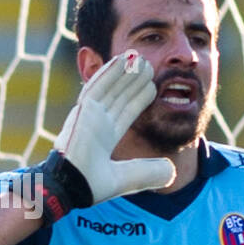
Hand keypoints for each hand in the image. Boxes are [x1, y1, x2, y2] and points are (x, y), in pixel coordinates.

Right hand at [28, 50, 175, 222]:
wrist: (71, 187)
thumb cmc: (90, 184)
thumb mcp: (127, 178)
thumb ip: (148, 173)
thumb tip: (172, 171)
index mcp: (103, 137)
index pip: (125, 112)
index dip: (138, 99)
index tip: (152, 87)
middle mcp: (96, 123)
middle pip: (119, 96)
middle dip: (133, 81)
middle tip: (149, 66)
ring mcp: (88, 115)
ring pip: (111, 87)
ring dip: (125, 72)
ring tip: (140, 57)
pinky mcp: (83, 111)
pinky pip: (98, 86)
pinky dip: (109, 72)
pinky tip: (122, 60)